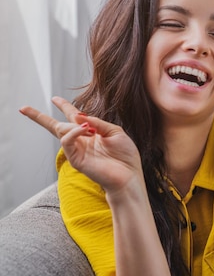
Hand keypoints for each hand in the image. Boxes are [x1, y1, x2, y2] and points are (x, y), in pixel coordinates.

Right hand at [19, 97, 142, 192]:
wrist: (128, 176)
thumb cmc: (125, 156)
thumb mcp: (115, 132)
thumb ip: (97, 122)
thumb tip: (79, 114)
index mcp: (92, 134)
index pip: (74, 118)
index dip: (65, 107)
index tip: (55, 99)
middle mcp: (82, 141)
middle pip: (56, 126)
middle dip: (39, 117)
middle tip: (24, 108)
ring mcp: (77, 150)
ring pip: (62, 131)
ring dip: (73, 126)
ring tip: (89, 129)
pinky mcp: (75, 159)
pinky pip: (67, 142)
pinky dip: (73, 133)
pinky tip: (84, 129)